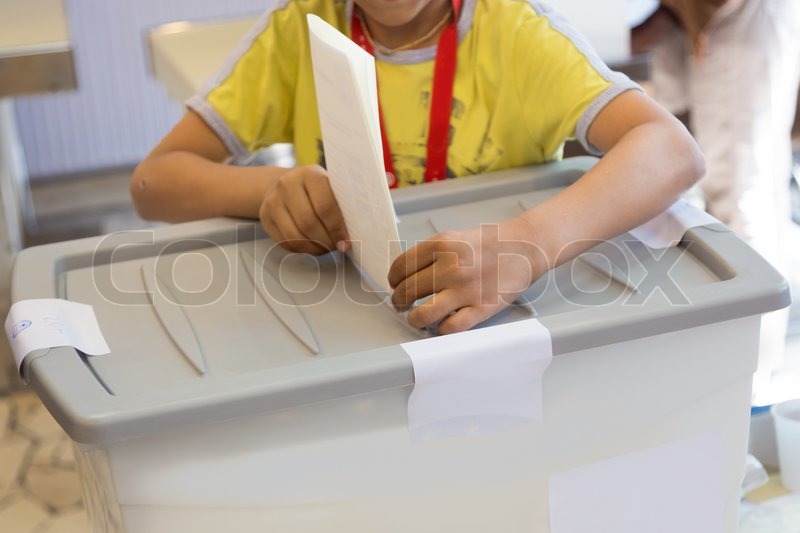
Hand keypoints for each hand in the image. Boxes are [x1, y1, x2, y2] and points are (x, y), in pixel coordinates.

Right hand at [259, 165, 348, 254]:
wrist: (286, 184)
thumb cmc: (318, 189)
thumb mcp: (331, 187)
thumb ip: (342, 205)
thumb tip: (359, 231)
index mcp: (309, 174)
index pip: (325, 206)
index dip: (337, 228)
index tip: (346, 241)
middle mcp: (287, 184)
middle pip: (308, 223)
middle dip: (326, 240)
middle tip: (337, 246)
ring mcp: (272, 200)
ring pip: (295, 236)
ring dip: (314, 248)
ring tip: (326, 248)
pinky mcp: (265, 216)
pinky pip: (285, 242)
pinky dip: (302, 250)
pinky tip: (312, 247)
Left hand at [388, 217, 547, 333]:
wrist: (525, 247)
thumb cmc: (490, 243)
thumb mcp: (454, 237)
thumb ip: (430, 253)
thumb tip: (405, 275)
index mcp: (441, 245)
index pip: (401, 267)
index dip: (393, 280)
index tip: (395, 284)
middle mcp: (451, 266)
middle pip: (408, 291)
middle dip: (399, 301)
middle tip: (401, 304)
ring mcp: (466, 289)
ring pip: (423, 315)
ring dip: (414, 319)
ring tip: (415, 318)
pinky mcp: (482, 308)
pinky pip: (450, 328)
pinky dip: (440, 329)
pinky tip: (441, 323)